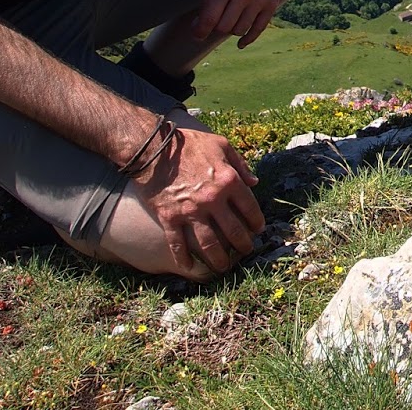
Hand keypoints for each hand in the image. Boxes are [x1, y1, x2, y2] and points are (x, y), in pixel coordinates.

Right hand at [136, 127, 263, 278]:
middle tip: (246, 251)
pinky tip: (189, 267)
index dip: (256, 222)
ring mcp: (190, 211)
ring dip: (219, 259)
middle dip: (243, 245)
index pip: (250, 208)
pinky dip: (184, 258)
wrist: (153, 148)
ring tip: (223, 267)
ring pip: (209, 244)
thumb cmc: (189, 143)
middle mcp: (212, 199)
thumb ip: (240, 164)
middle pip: (233, 231)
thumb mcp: (221, 145)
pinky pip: (178, 244)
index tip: (258, 230)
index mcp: (228, 180)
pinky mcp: (169, 218)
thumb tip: (254, 182)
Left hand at [194, 0, 284, 47]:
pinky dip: (248, 39)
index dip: (199, 31)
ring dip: (231, 28)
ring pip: (240, 30)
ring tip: (229, 18)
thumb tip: (200, 29)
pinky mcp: (272, 3)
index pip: (209, 20)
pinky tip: (241, 44)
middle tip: (215, 21)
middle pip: (224, 27)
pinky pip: (259, 29)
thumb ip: (206, 3)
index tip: (197, 34)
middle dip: (215, 27)